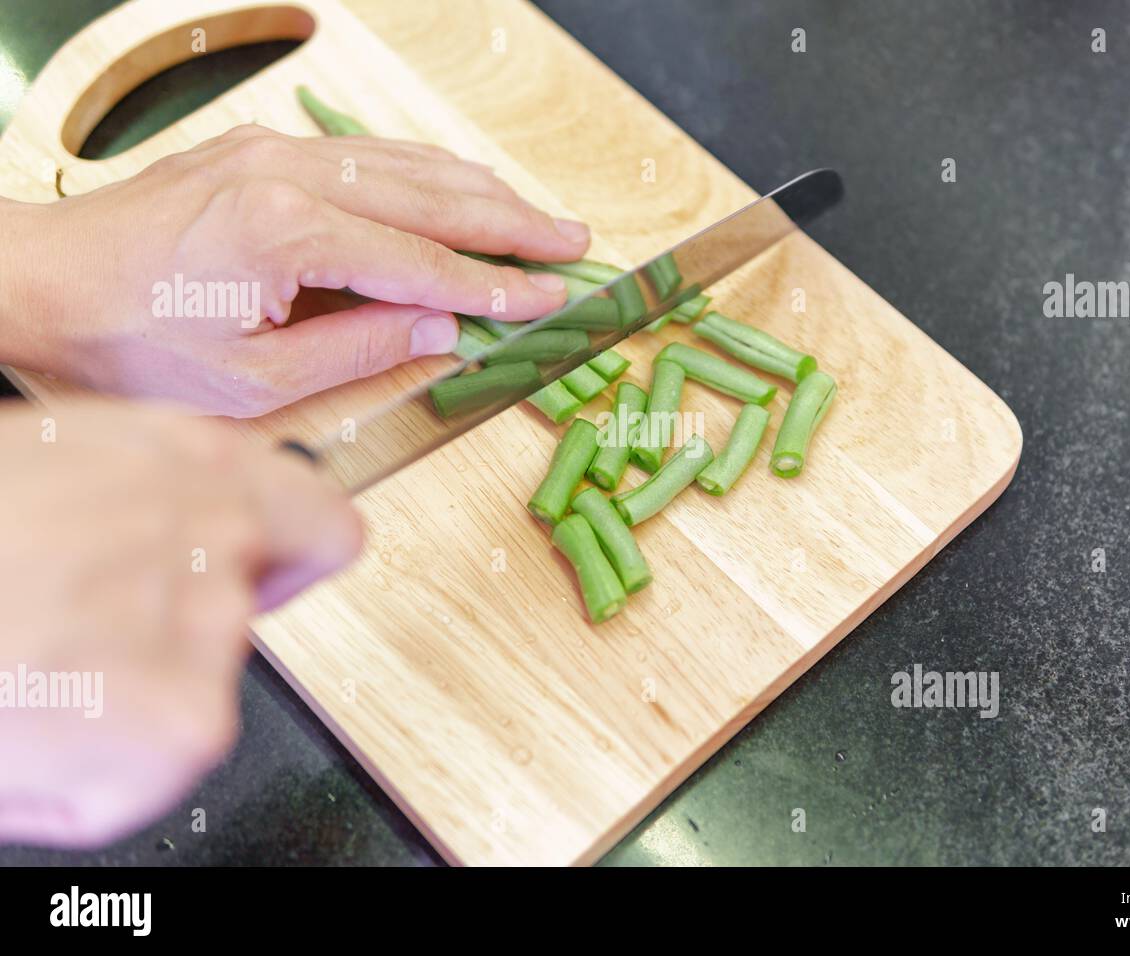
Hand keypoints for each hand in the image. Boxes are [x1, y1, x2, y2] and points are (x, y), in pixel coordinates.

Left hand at [0, 125, 589, 415]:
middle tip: (574, 242)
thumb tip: (442, 332)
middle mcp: (289, 174)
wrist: (40, 283)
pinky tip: (461, 185)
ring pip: (408, 164)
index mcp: (288, 234)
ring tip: (539, 215)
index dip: (497, 285)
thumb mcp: (251, 381)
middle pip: (433, 196)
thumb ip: (359, 349)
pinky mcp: (262, 149)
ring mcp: (276, 151)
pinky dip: (427, 172)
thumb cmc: (129, 341)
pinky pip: (369, 154)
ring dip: (482, 190)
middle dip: (513, 222)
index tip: (552, 297)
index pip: (425, 263)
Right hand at [0, 399, 361, 846]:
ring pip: (196, 691)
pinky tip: (25, 728)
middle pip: (248, 610)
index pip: (315, 518)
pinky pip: (152, 771)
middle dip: (182, 630)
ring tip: (27, 671)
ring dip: (124, 699)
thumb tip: (180, 515)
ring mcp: (210, 629)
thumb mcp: (38, 461)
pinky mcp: (185, 723)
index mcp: (185, 458)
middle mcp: (217, 533)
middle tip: (87, 639)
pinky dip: (90, 775)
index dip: (286, 555)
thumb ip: (138, 488)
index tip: (262, 573)